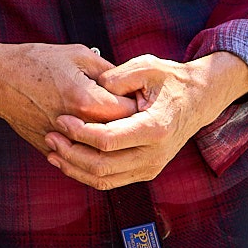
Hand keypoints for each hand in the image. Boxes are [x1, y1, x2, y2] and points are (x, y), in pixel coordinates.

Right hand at [0, 41, 136, 153]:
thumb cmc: (36, 61)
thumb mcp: (78, 55)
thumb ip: (109, 72)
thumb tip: (131, 86)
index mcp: (87, 101)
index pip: (131, 113)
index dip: (139, 103)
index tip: (139, 96)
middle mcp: (76, 127)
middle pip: (118, 136)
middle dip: (128, 124)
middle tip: (128, 109)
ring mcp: (61, 142)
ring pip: (99, 153)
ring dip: (108, 140)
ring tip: (111, 122)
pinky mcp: (49, 150)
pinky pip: (78, 157)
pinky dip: (87, 148)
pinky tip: (88, 132)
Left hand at [43, 52, 247, 188]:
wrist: (198, 100)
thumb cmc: (169, 80)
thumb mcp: (147, 67)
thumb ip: (119, 76)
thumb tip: (93, 88)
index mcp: (155, 128)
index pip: (107, 140)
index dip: (79, 132)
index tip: (59, 119)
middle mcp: (154, 154)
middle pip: (102, 165)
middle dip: (70, 153)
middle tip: (49, 136)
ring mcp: (151, 167)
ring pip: (104, 179)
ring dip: (74, 167)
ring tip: (52, 149)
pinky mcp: (145, 171)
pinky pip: (111, 181)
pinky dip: (86, 173)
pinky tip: (68, 159)